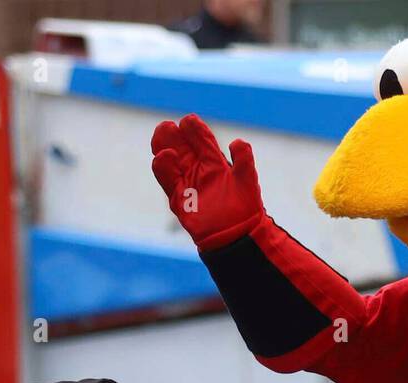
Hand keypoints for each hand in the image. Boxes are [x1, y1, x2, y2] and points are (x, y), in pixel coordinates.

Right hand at [150, 115, 264, 251]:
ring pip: (172, 162)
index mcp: (215, 162)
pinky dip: (163, 168)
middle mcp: (199, 171)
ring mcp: (188, 184)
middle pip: (182, 148)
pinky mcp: (179, 199)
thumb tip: (237, 142)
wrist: (236, 235)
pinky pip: (168, 181)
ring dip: (164, 147)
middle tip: (167, 126)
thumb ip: (244, 160)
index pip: (202, 140)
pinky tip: (164, 156)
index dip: (195, 130)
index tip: (188, 121)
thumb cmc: (245, 209)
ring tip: (160, 135)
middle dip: (174, 136)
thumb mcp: (247, 180)